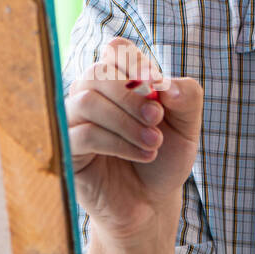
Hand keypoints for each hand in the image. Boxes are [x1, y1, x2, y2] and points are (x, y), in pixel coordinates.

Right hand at [66, 37, 203, 239]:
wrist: (152, 203)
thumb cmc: (164, 159)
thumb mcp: (187, 126)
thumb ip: (186, 97)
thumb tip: (166, 84)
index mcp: (117, 80)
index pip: (115, 50)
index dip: (135, 62)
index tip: (159, 85)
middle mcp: (91, 95)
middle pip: (97, 72)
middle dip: (132, 95)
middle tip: (158, 118)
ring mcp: (74, 121)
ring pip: (87, 100)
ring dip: (126, 121)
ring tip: (153, 142)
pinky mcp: (66, 149)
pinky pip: (82, 133)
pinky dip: (117, 142)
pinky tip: (142, 155)